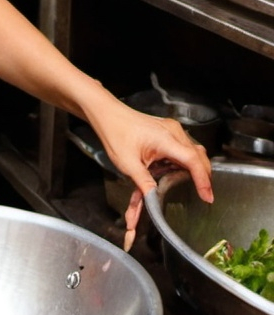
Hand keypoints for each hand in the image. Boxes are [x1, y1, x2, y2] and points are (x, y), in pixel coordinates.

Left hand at [89, 100, 212, 250]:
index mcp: (166, 139)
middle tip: (203, 194)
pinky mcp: (167, 131)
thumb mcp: (127, 163)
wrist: (106, 113)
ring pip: (193, 152)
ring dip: (195, 169)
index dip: (203, 180)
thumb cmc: (114, 133)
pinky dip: (186, 161)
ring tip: (195, 186)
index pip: (193, 161)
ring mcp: (171, 130)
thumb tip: (153, 201)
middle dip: (203, 176)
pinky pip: (184, 147)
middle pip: (198, 157)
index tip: (207, 196)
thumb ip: (143, 183)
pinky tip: (179, 172)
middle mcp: (173, 132)